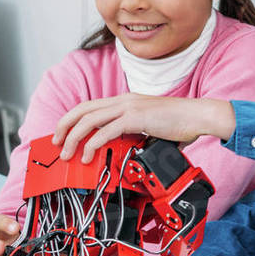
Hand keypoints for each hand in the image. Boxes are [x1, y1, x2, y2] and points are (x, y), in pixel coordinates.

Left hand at [52, 95, 235, 163]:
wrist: (199, 116)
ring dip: (73, 138)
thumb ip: (137, 132)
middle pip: (82, 109)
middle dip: (64, 126)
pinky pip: (105, 131)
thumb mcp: (153, 125)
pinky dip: (92, 144)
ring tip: (68, 153)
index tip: (63, 134)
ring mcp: (129, 108)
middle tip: (55, 143)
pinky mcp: (136, 118)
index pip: (90, 106)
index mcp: (126, 100)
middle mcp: (124, 100)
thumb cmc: (182, 122)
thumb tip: (131, 147)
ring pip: (88, 120)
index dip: (72, 119)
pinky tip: (89, 155)